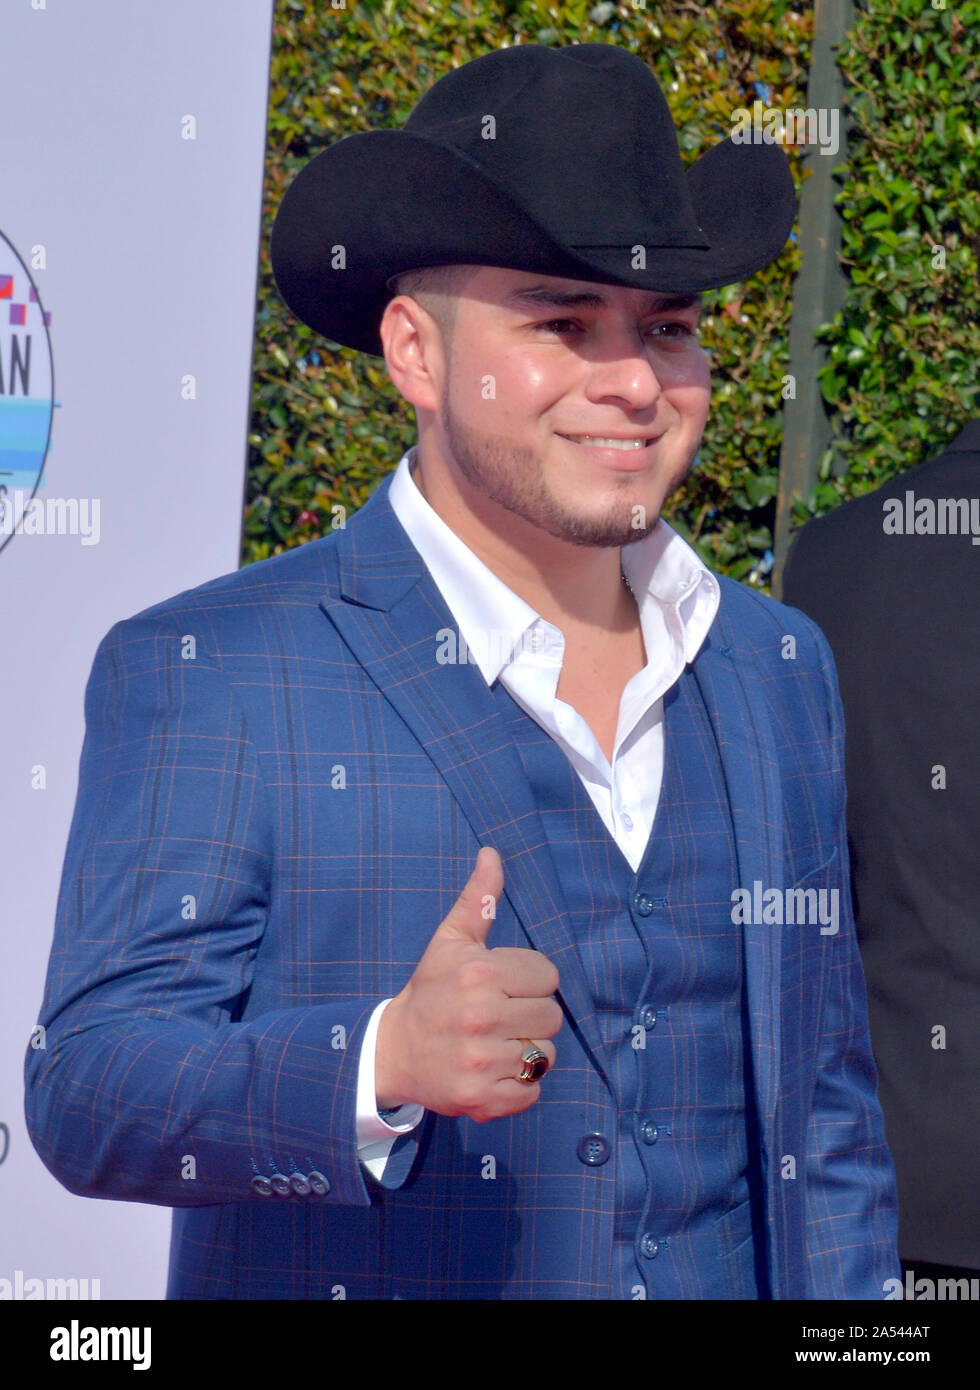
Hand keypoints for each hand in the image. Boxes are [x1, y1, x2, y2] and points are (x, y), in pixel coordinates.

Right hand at [375, 847, 561, 1121]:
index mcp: (479, 974)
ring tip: (495, 1044)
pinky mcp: (483, 1099)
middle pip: (552, 1016)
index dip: (529, 980)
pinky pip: (533, 1091)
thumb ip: (477, 899)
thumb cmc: (430, 991)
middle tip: (499, 1017)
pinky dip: (519, 1086)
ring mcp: (482, 1061)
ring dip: (526, 1052)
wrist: (392, 1051)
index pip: (548, 975)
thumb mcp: (449, 942)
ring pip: (546, 1055)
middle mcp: (481, 1017)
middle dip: (530, 1015)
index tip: (502, 986)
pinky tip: (493, 1070)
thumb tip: (492, 853)